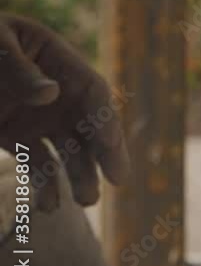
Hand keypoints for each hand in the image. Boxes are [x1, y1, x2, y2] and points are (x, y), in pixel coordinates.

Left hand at [0, 14, 128, 210]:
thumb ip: (17, 69)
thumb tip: (52, 93)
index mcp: (58, 60)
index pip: (92, 90)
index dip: (104, 116)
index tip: (110, 142)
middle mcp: (59, 94)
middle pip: (91, 124)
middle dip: (106, 153)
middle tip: (118, 179)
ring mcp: (40, 118)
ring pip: (70, 150)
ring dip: (81, 175)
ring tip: (87, 200)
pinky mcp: (19, 139)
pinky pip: (38, 164)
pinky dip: (45, 186)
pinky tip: (48, 205)